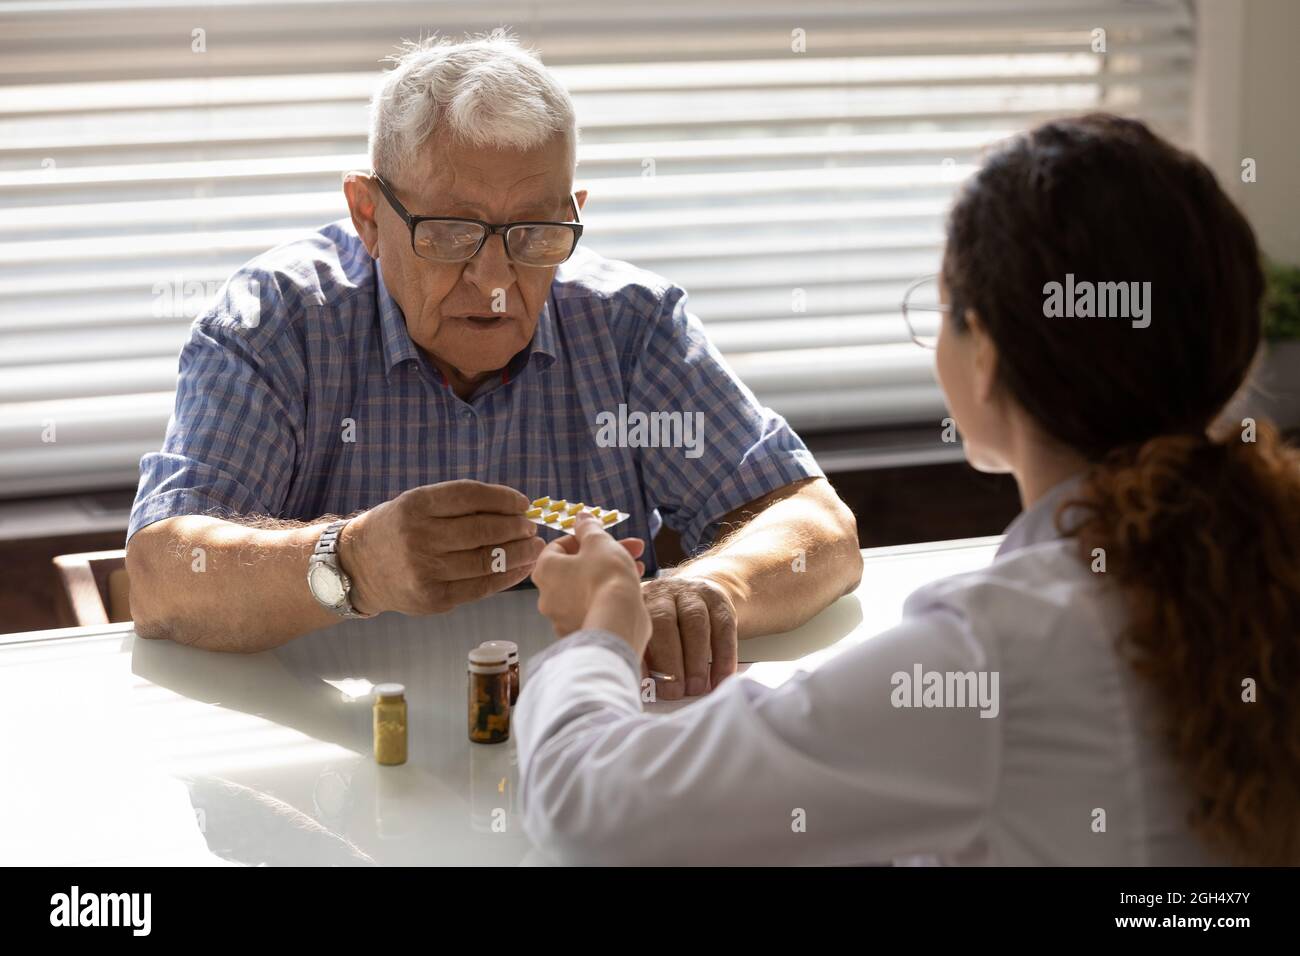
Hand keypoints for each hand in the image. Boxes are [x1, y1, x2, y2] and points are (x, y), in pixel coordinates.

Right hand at [338, 479, 545, 614]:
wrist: (358, 567)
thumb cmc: (399, 529)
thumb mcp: (418, 504)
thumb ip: (459, 505)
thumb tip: (515, 508)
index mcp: (415, 505)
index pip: (470, 496)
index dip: (502, 499)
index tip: (522, 502)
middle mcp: (418, 537)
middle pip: (482, 530)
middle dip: (515, 527)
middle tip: (531, 527)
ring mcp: (424, 571)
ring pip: (486, 561)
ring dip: (519, 553)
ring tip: (533, 546)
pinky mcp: (432, 599)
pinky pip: (481, 587)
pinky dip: (507, 577)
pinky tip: (521, 568)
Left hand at [532, 513, 650, 653]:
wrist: (618, 621)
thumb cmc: (606, 576)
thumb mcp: (599, 542)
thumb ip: (588, 527)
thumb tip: (581, 517)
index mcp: (545, 570)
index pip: (558, 546)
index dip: (583, 538)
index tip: (603, 536)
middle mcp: (546, 596)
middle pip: (575, 567)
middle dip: (605, 555)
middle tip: (631, 548)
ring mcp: (561, 618)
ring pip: (586, 588)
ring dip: (610, 574)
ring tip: (638, 568)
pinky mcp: (579, 632)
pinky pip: (592, 607)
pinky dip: (607, 597)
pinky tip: (631, 590)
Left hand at [640, 575, 737, 698]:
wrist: (696, 594)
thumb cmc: (664, 628)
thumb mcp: (646, 634)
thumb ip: (642, 656)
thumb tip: (641, 687)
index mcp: (639, 601)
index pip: (635, 627)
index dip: (640, 655)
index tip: (645, 687)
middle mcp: (664, 592)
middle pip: (664, 621)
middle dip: (669, 661)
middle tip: (673, 692)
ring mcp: (693, 593)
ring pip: (695, 623)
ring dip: (696, 660)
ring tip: (695, 689)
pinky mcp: (719, 601)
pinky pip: (724, 628)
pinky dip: (723, 657)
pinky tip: (720, 679)